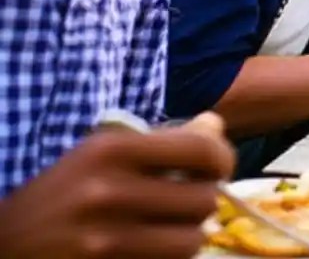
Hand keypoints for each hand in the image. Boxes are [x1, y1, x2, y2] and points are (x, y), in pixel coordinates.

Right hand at [0, 112, 234, 258]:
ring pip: (192, 241)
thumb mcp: (103, 154)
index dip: (222, 160)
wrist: (5, 244)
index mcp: (111, 149)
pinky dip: (166, 258)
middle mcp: (108, 192)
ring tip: (168, 229)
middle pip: (204, 200)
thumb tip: (216, 127)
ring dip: (188, 235)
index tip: (216, 169)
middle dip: (203, 202)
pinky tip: (148, 248)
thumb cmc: (63, 192)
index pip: (202, 150)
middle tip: (187, 203)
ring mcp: (104, 240)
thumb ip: (162, 141)